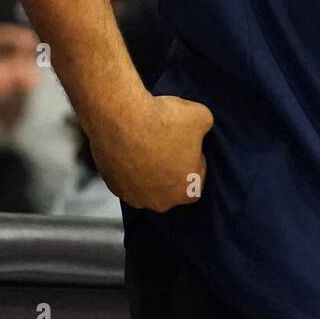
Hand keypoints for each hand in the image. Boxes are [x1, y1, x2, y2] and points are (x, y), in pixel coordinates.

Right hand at [88, 88, 213, 212]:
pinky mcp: (114, 187)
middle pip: (171, 183)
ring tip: (145, 141)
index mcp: (188, 191)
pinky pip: (126, 178)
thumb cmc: (164, 120)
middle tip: (165, 140)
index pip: (198, 175)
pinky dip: (128, 165)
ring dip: (148, 167)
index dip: (193, 155)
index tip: (186, 140)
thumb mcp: (202, 116)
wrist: (122, 118)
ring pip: (147, 183)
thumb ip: (205, 129)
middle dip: (170, 165)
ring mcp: (134, 197)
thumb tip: (200, 128)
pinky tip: (130, 145)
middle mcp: (161, 202)